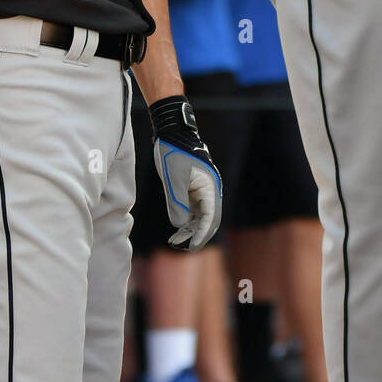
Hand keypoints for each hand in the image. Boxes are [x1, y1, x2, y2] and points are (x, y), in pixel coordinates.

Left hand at [149, 96, 221, 250]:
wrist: (171, 132)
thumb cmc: (173, 152)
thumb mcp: (173, 178)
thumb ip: (177, 203)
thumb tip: (180, 226)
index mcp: (209, 186)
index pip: (210, 217)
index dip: (202, 234)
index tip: (192, 247)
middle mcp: (209, 190)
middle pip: (209, 220)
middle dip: (198, 235)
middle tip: (184, 248)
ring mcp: (202, 190)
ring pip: (201, 217)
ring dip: (190, 230)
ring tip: (174, 241)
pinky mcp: (193, 189)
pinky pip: (193, 211)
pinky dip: (186, 222)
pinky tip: (176, 231)